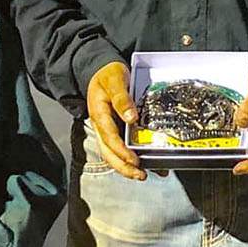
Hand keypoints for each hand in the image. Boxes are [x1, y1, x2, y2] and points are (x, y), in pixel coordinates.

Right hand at [86, 61, 144, 179]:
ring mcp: (108, 129)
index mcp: (99, 114)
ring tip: (144, 175)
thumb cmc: (108, 75)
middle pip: (109, 153)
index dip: (121, 151)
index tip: (134, 160)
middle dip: (124, 167)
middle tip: (141, 175)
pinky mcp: (116, 130)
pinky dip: (132, 157)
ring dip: (127, 167)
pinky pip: (122, 147)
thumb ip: (122, 98)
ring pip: (114, 154)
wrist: (102, 71)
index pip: (109, 137)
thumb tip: (132, 118)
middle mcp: (102, 126)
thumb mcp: (115, 80)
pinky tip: (147, 163)